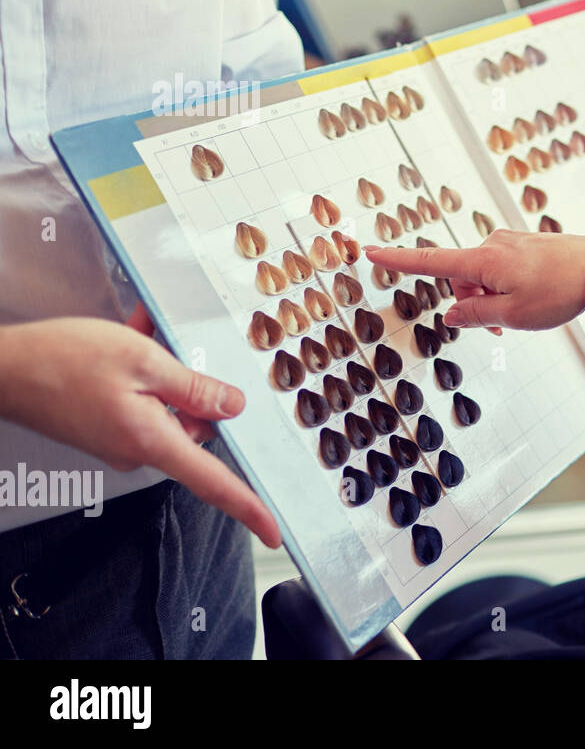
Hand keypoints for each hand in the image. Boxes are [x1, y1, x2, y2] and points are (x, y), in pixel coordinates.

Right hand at [0, 305, 280, 546]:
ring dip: (165, 369)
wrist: (0, 368)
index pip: (213, 483)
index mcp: (153, 441)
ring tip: (142, 334)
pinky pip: (144, 399)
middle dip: (192, 383)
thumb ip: (195, 388)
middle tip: (169, 344)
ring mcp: (122, 440)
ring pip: (170, 404)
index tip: (274, 532)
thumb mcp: (143, 360)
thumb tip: (234, 407)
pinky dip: (143, 371)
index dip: (248, 508)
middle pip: (197, 424)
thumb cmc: (62, 361)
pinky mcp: (108, 427)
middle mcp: (139, 449)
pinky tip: (131, 339)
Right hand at [364, 230, 584, 331]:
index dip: (398, 260)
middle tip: (503, 327)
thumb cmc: (560, 291)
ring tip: (525, 312)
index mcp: (483, 260)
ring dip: (494, 298)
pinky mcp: (524, 244)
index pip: (430, 261)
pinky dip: (508, 288)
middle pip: (462, 280)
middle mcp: (491, 244)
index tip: (369, 251)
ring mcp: (509, 242)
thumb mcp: (513, 315)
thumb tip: (451, 316)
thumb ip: (476, 316)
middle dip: (474, 304)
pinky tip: (534, 298)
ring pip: (484, 277)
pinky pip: (502, 269)